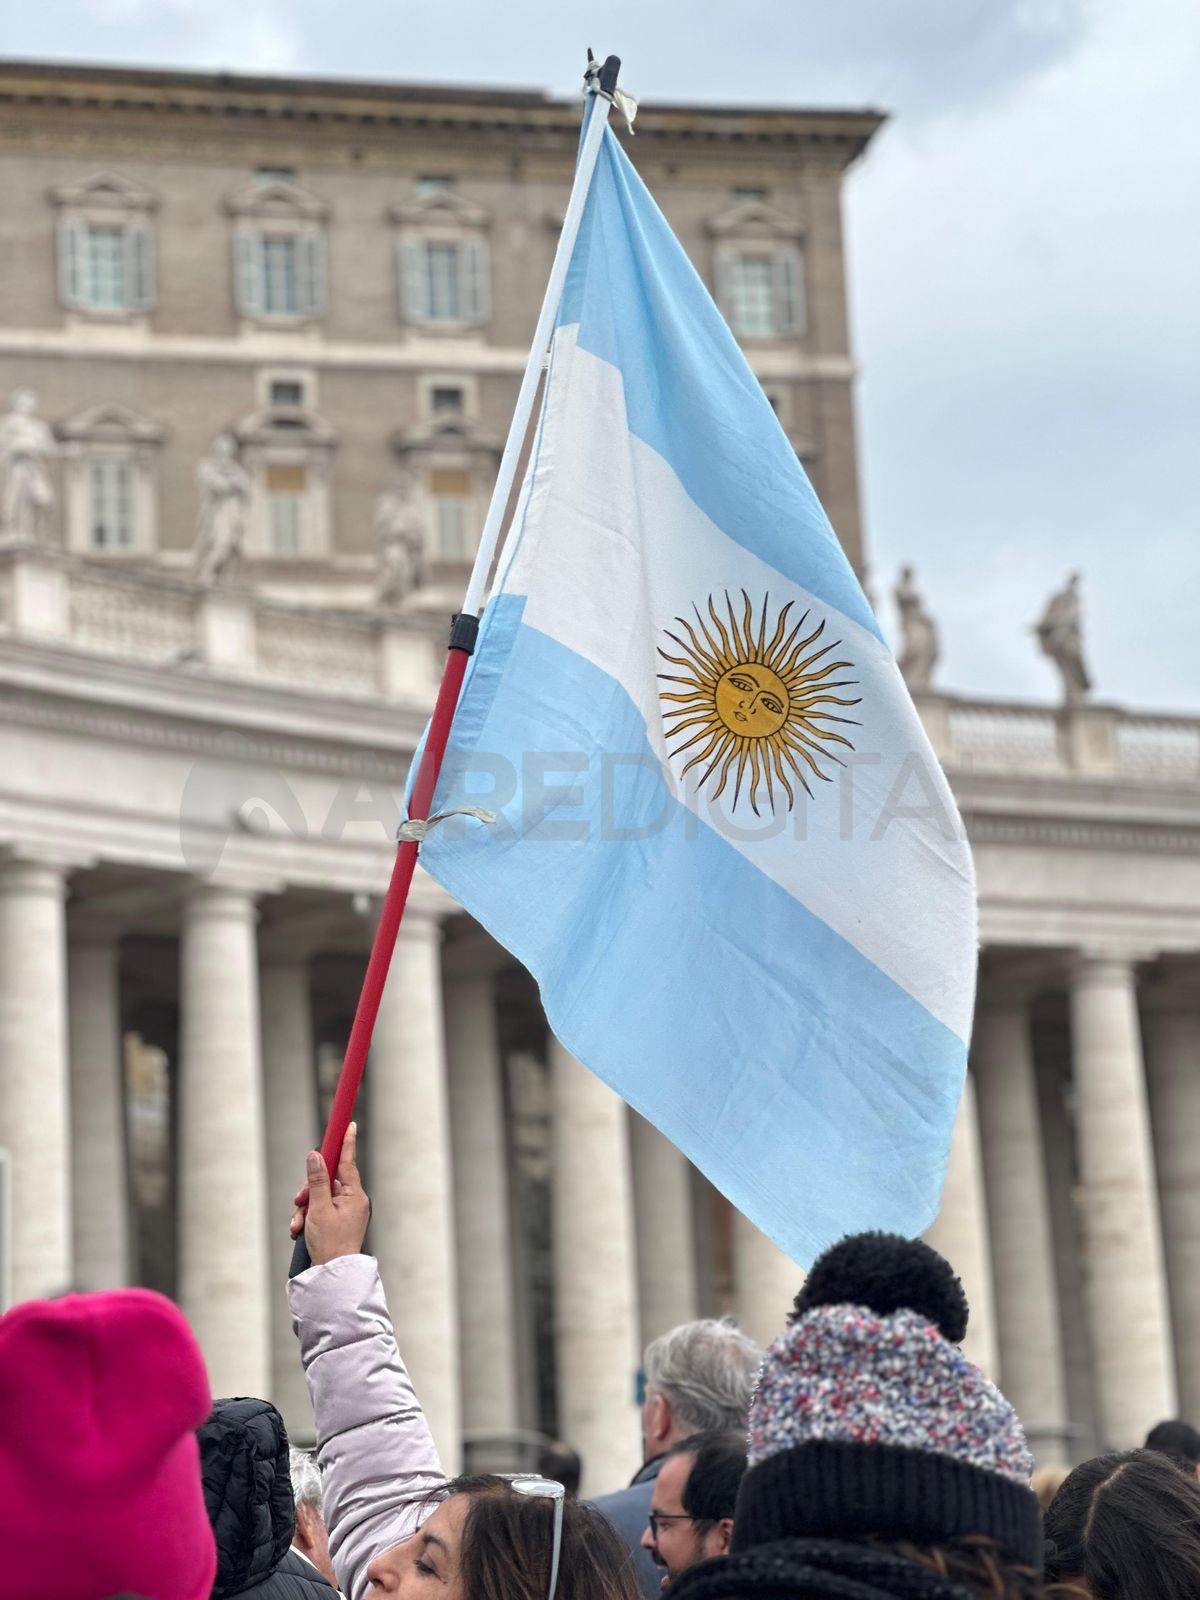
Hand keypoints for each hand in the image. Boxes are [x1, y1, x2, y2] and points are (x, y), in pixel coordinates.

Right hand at [290, 1122, 370, 1265]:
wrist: (332, 1278)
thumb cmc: (330, 1244)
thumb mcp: (318, 1208)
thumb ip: (316, 1181)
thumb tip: (315, 1155)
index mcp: (355, 1195)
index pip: (348, 1161)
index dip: (346, 1142)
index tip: (350, 1124)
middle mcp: (352, 1201)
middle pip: (326, 1182)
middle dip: (308, 1192)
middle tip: (298, 1203)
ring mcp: (344, 1214)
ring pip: (318, 1198)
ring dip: (303, 1210)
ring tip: (297, 1227)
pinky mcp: (335, 1225)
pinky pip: (317, 1213)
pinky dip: (306, 1219)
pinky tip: (298, 1233)